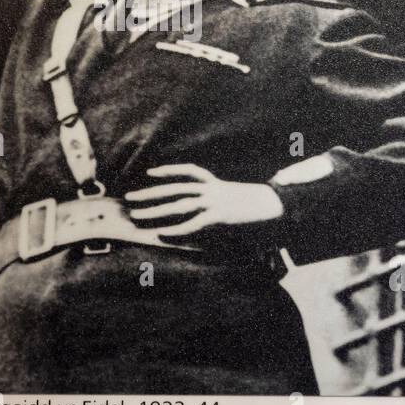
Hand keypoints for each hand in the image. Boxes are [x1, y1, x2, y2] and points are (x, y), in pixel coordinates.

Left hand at [124, 164, 283, 236]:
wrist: (273, 204)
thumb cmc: (255, 201)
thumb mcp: (233, 193)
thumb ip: (217, 195)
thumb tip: (206, 201)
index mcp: (214, 182)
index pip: (187, 172)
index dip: (168, 171)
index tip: (150, 173)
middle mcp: (211, 189)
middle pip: (174, 189)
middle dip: (150, 193)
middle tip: (130, 198)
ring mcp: (213, 202)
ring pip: (178, 205)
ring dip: (156, 211)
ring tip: (139, 215)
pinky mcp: (218, 217)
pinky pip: (193, 224)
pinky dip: (177, 229)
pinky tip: (163, 233)